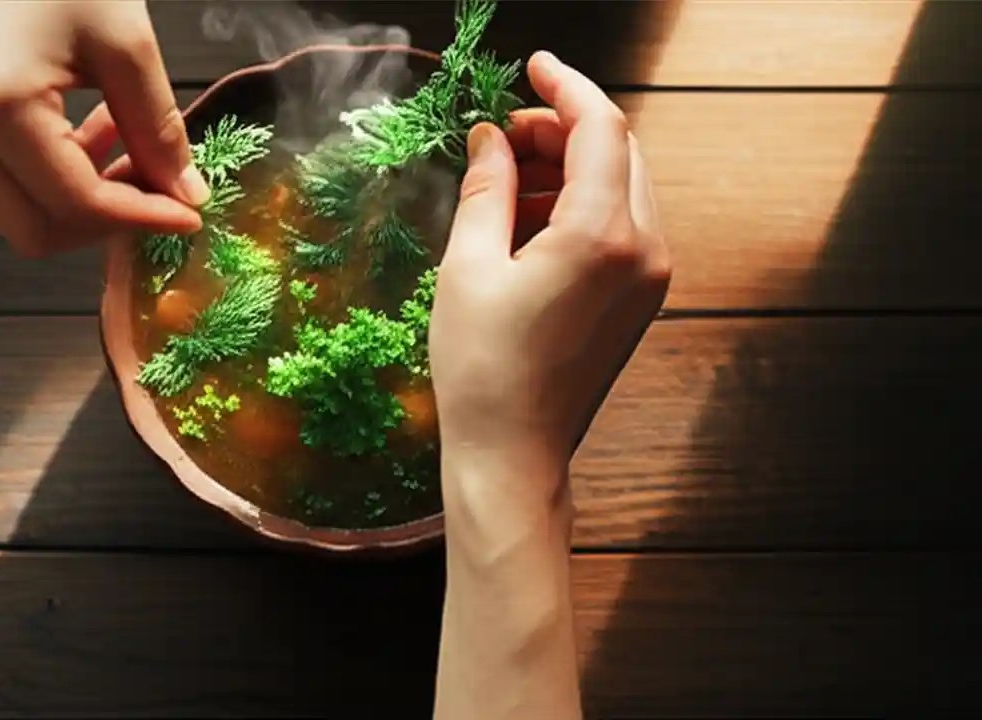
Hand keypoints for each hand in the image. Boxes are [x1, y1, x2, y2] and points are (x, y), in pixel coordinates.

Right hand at [0, 0, 208, 257]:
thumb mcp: (125, 43)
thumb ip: (158, 128)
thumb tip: (189, 195)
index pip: (77, 203)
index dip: (141, 219)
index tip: (191, 213)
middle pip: (36, 232)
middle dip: (105, 225)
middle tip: (159, 194)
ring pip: (20, 214)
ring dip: (84, 205)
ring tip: (134, 155)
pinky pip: (9, 182)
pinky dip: (60, 180)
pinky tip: (102, 137)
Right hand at [431, 51, 670, 487]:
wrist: (513, 453)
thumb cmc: (483, 369)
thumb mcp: (468, 266)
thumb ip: (486, 188)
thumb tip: (490, 137)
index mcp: (603, 235)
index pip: (601, 129)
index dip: (566, 88)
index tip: (533, 66)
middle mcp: (644, 249)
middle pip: (618, 152)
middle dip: (562, 129)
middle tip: (503, 134)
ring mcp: (650, 276)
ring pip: (622, 185)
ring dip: (569, 167)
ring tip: (504, 179)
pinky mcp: (642, 297)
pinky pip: (621, 223)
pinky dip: (580, 203)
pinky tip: (528, 218)